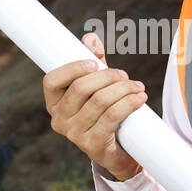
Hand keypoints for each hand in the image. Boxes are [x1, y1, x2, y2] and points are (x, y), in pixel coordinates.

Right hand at [43, 32, 145, 180]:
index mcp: (55, 103)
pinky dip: (129, 103)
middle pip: (81, 88)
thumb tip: (90, 38)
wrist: (118, 152)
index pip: (52, 81)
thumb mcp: (97, 87)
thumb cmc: (104, 113)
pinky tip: (140, 98)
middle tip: (125, 76)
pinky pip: (112, 116)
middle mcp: (60, 120)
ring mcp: (75, 135)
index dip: (72, 69)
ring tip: (137, 86)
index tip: (94, 63)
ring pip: (100, 101)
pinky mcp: (94, 145)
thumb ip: (94, 63)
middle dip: (107, 76)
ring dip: (123, 89)